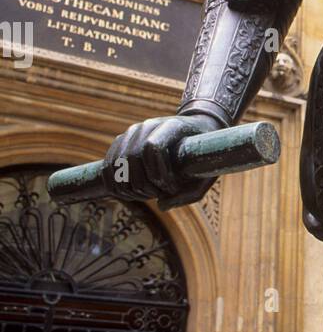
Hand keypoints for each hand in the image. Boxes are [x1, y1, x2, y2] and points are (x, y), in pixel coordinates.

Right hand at [102, 112, 223, 206]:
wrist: (195, 130)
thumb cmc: (203, 156)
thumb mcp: (206, 176)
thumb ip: (190, 194)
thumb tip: (161, 206)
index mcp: (172, 126)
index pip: (152, 147)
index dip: (158, 173)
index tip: (170, 189)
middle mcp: (148, 126)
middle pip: (132, 156)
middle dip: (143, 184)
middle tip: (158, 195)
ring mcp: (132, 132)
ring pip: (117, 162)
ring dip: (129, 187)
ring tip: (146, 196)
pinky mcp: (122, 142)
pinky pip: (109, 165)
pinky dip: (115, 183)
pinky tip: (130, 194)